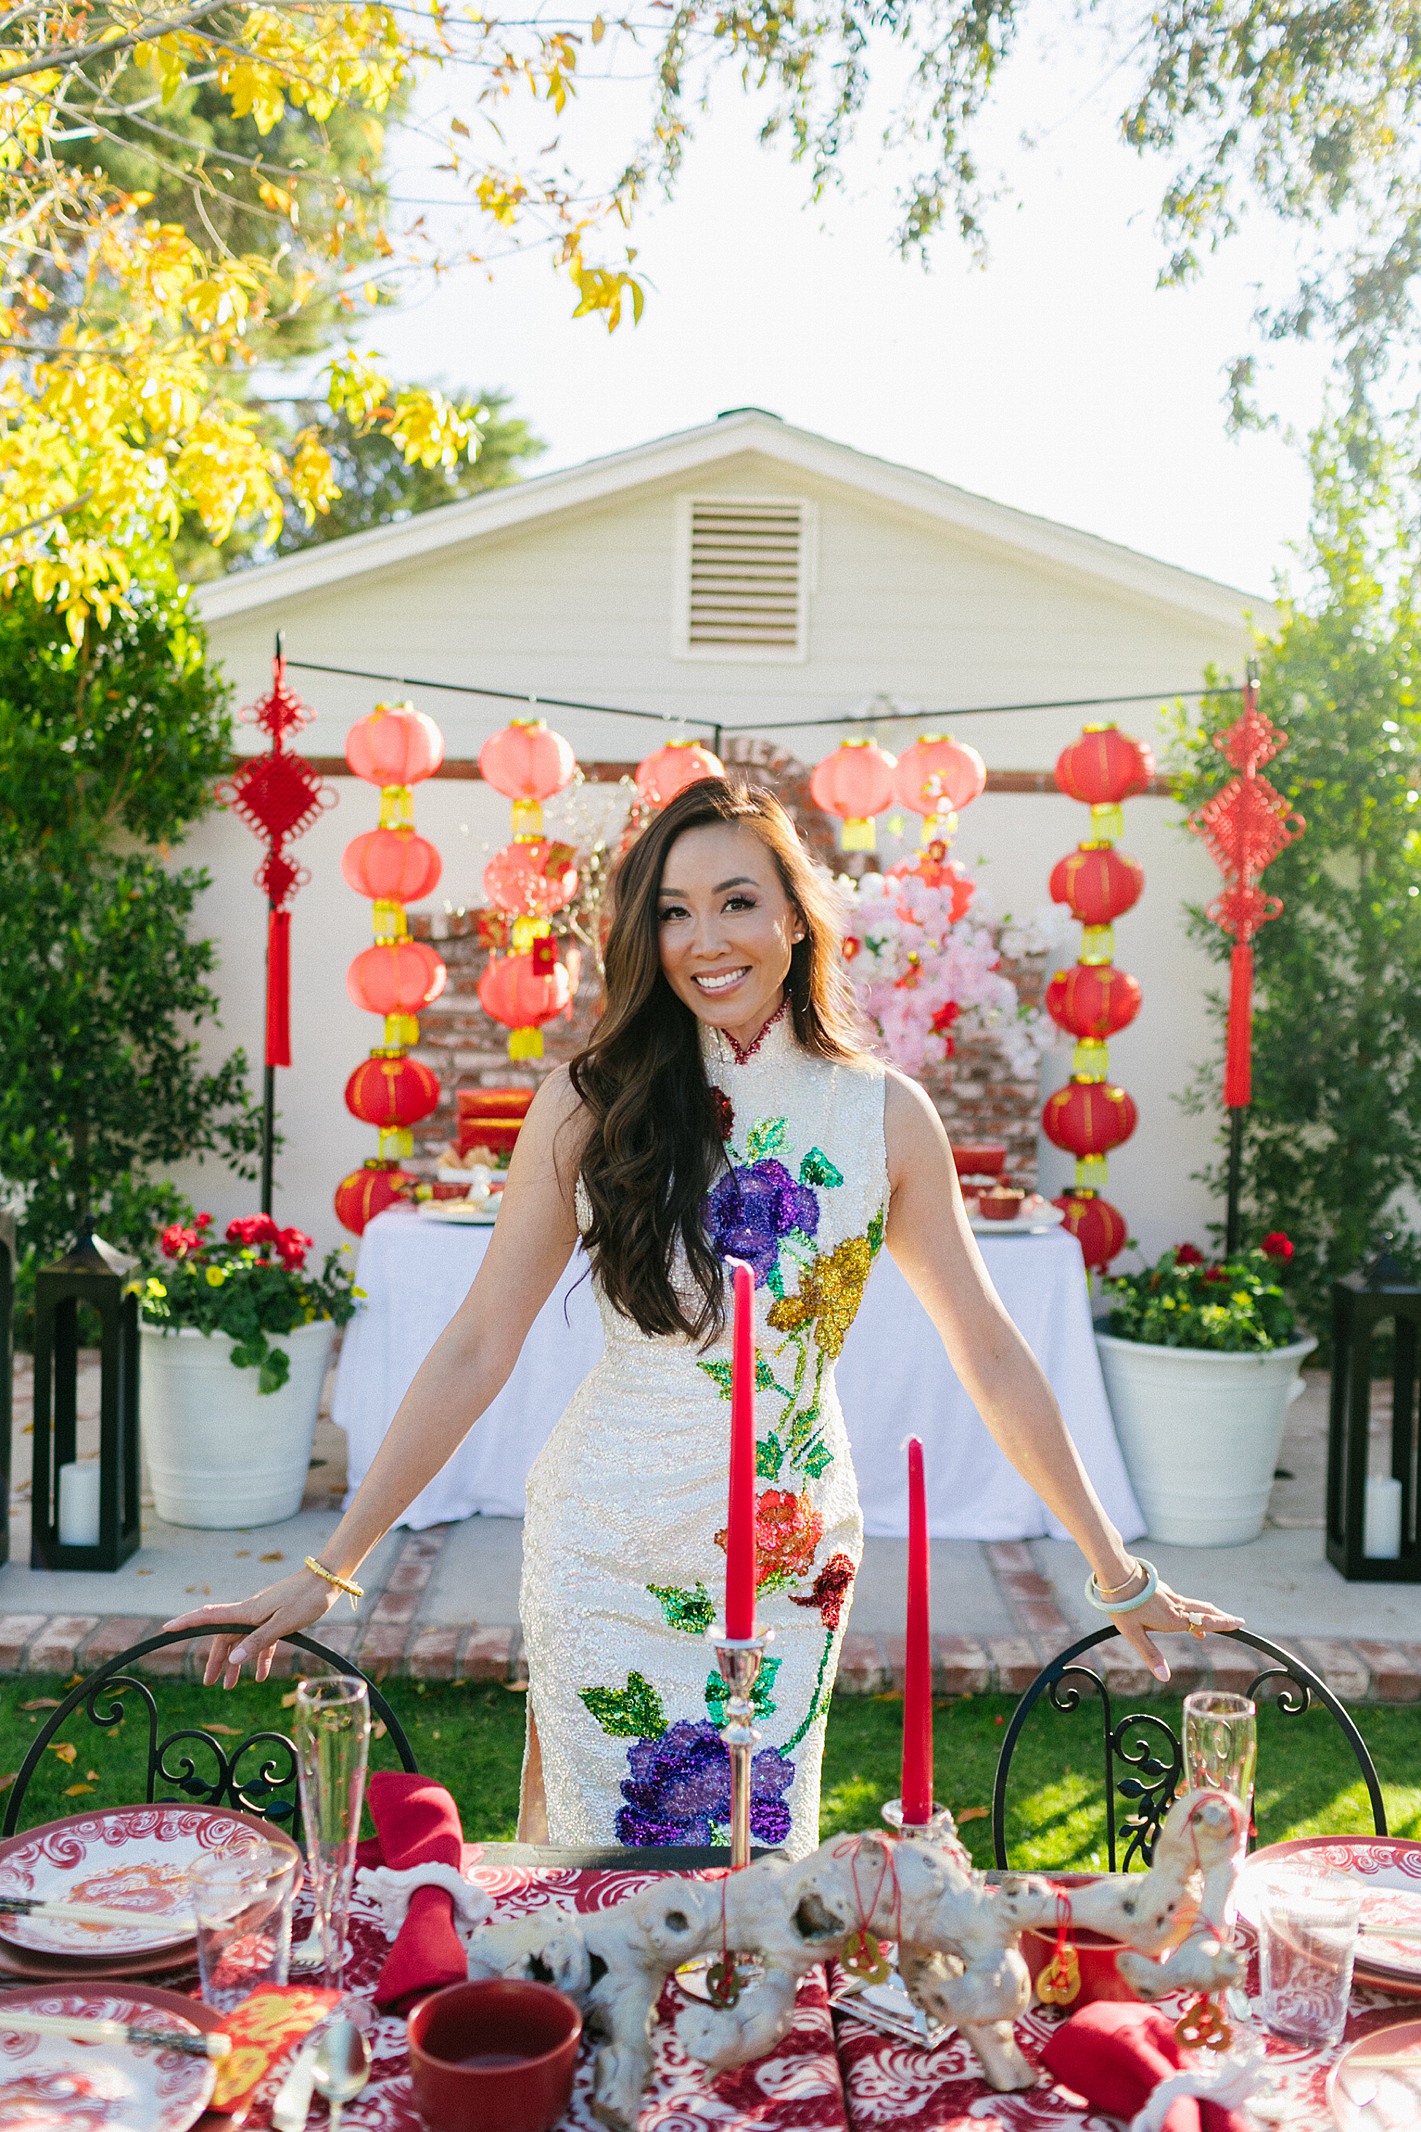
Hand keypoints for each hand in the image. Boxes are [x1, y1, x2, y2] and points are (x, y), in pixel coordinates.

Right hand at [163, 1569, 339, 1687]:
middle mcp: (251, 1612)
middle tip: (209, 1682)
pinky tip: (259, 1675)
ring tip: (230, 1685)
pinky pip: (262, 1640)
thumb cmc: (306, 1598)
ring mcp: (263, 1615)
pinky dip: (258, 1657)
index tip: (166, 1629)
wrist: (327, 1580)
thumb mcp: (283, 1624)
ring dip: (236, 1662)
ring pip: (242, 1641)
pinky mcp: (277, 1618)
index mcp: (247, 1611)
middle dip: (215, 1659)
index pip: (210, 1618)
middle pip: (225, 1637)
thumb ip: (259, 1641)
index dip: (187, 1623)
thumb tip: (233, 1659)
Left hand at [1109, 1581, 1242, 1683]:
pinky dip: (1191, 1608)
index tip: (1240, 1623)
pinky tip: (1184, 1612)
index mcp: (1172, 1620)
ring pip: (1194, 1605)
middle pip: (1204, 1612)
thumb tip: (1165, 1677)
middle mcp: (1174, 1606)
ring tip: (1216, 1619)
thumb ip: (1150, 1654)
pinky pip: (1182, 1601)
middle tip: (1237, 1621)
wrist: (1115, 1573)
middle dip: (1221, 1617)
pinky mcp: (1161, 1589)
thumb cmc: (1122, 1605)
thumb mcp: (1133, 1634)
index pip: (1204, 1623)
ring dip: (1208, 1612)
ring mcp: (1168, 1595)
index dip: (1223, 1624)